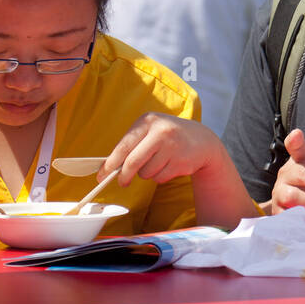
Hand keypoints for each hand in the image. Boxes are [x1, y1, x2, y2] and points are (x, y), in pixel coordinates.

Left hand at [99, 113, 221, 185]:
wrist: (202, 140)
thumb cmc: (168, 137)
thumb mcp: (151, 131)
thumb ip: (132, 145)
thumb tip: (109, 167)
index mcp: (148, 121)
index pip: (124, 146)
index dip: (111, 163)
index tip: (102, 174)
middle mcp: (161, 132)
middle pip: (133, 162)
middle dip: (124, 176)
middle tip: (121, 182)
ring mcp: (173, 147)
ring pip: (146, 172)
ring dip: (147, 174)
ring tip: (158, 162)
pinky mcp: (181, 162)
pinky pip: (160, 178)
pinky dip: (160, 176)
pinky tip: (169, 165)